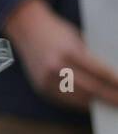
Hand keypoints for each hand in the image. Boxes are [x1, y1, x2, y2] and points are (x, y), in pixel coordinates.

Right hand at [3, 0, 117, 110]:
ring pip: (78, 99)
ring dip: (95, 103)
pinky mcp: (40, 87)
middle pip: (91, 89)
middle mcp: (56, 67)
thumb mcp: (76, 38)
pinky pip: (64, 100)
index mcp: (68, 52)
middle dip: (110, 98)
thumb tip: (109, 77)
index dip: (115, 83)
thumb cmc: (55, 30)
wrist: (25, 28)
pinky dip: (79, 103)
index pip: (99, 72)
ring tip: (108, 105)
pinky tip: (89, 102)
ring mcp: (46, 79)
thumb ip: (89, 56)